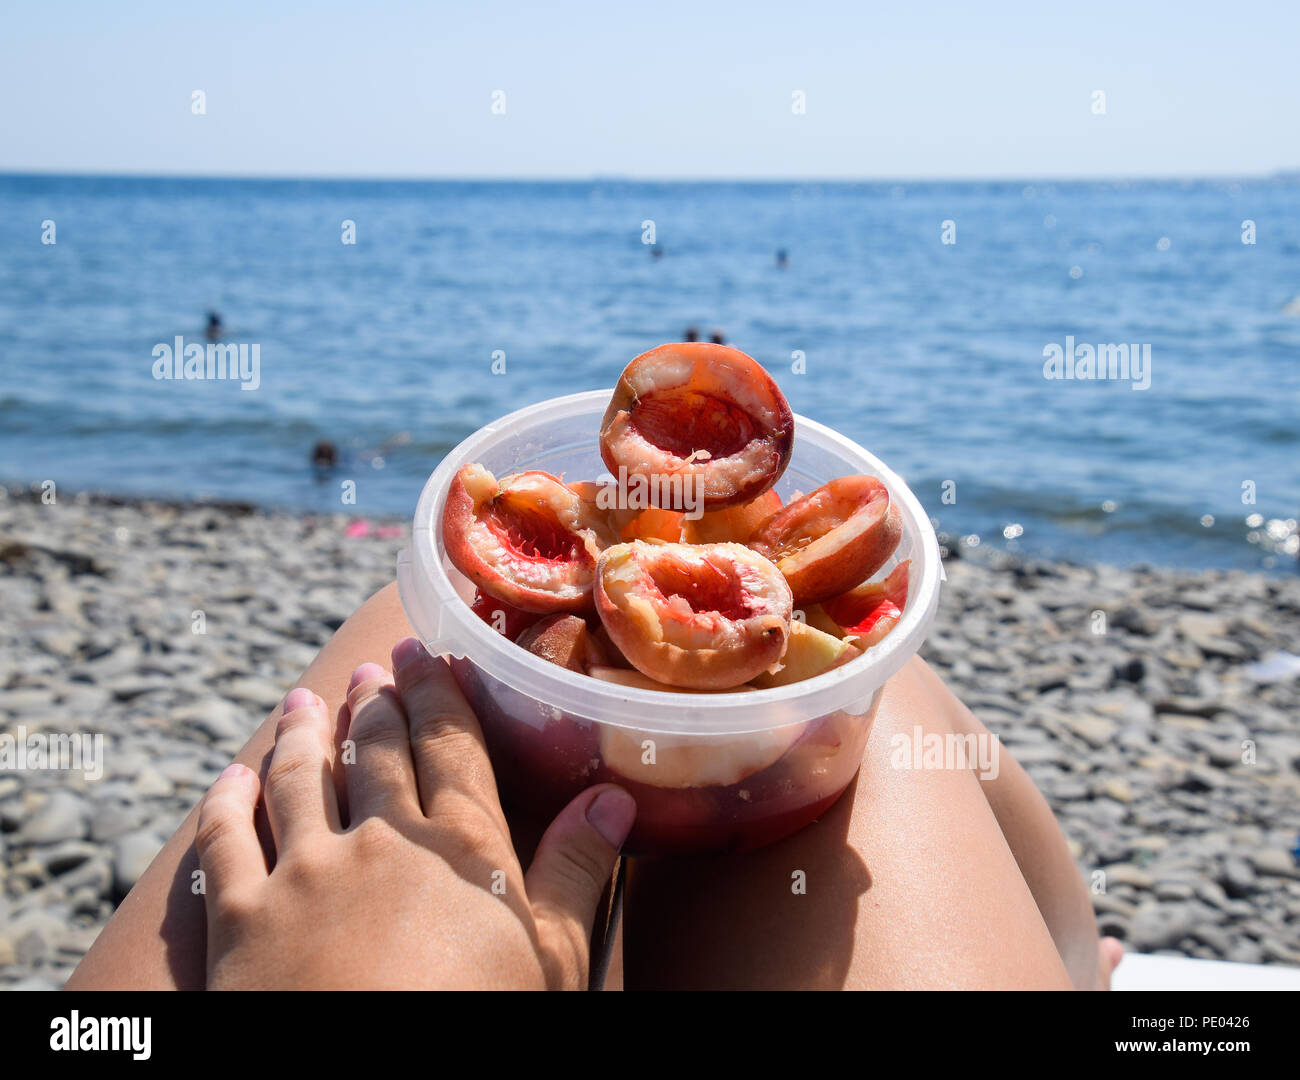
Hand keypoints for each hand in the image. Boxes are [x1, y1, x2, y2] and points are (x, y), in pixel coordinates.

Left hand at [195, 637, 635, 988]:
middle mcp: (383, 840)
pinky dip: (225, 801)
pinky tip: (231, 777)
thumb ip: (576, 871)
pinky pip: (225, 839)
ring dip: (302, 735)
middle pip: (378, 752)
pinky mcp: (241, 916)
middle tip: (374, 668)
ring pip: (302, 779)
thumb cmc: (480, 1029)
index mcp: (462, 846)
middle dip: (375, 704)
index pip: (452, 747)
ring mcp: (306, 872)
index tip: (428, 654)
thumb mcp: (552, 959)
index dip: (439, 695)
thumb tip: (613, 797)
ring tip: (304, 704)